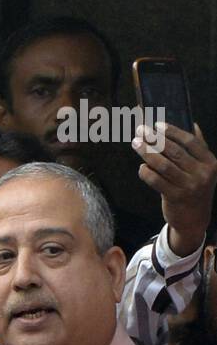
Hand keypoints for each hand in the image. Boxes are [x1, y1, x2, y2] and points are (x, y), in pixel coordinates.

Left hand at [133, 122, 216, 257]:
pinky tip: (141, 167)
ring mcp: (189, 187)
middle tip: (141, 131)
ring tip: (136, 144)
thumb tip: (191, 124)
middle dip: (155, 139)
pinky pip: (157, 181)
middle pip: (175, 152)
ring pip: (164, 165)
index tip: (158, 125)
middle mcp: (202, 174)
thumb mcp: (203, 169)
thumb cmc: (194, 189)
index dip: (173, 132)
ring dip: (147, 153)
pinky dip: (147, 173)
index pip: (190, 142)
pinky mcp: (176, 198)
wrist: (194, 220)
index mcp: (210, 163)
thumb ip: (199, 148)